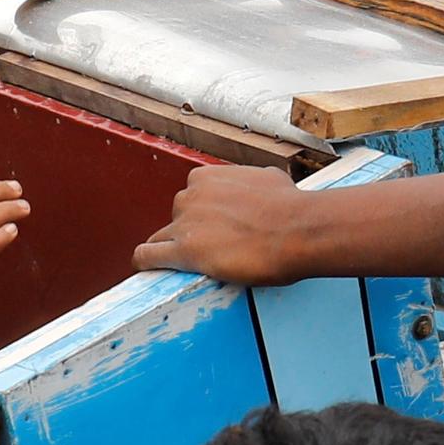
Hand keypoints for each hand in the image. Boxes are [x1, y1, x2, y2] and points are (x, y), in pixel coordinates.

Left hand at [135, 159, 325, 288]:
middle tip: (215, 249)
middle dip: (192, 232)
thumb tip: (258, 186)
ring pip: (162, 237)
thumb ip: (249, 183)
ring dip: (171, 249)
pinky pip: (149, 255)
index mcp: (206, 176)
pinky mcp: (184, 251)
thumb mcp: (268, 179)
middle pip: (178, 218)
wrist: (298, 229)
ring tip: (186, 263)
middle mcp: (190, 195)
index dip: (203, 215)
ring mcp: (184, 223)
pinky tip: (147, 268)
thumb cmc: (289, 206)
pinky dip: (146, 262)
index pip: (192, 196)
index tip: (216, 227)